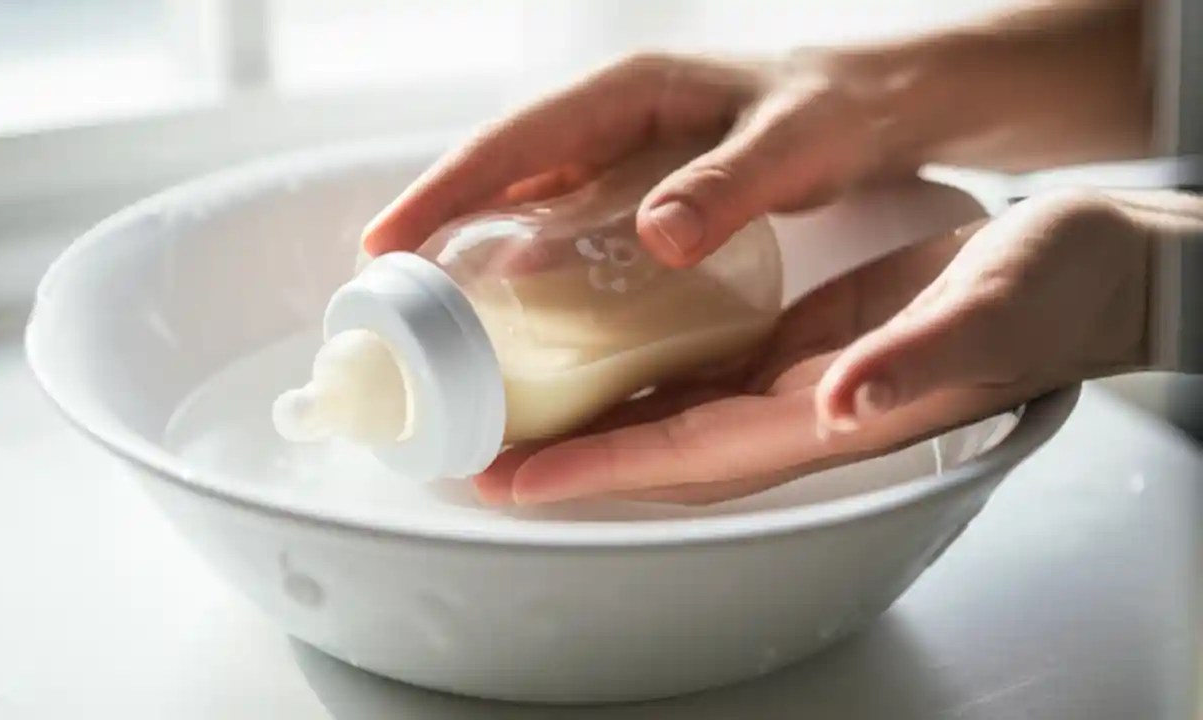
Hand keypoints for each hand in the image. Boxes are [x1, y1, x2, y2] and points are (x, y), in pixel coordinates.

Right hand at [362, 51, 910, 267]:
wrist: (886, 101)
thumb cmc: (843, 109)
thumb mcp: (795, 144)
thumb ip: (730, 186)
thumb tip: (655, 237)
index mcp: (629, 92)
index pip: (513, 141)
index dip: (442, 191)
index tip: (383, 243)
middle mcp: (613, 115)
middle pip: (500, 170)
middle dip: (438, 223)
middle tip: (385, 291)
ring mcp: (624, 147)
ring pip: (526, 196)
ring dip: (475, 244)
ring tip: (430, 309)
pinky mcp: (641, 180)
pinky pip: (564, 218)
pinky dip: (530, 256)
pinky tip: (518, 304)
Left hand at [474, 190, 1152, 505]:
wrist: (1079, 270)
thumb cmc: (1048, 291)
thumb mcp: (989, 312)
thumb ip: (916, 363)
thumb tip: (843, 404)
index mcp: (832, 415)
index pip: (690, 455)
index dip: (602, 473)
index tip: (519, 483)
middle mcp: (797, 411)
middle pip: (659, 449)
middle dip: (571, 460)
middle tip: (480, 457)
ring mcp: (793, 381)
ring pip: (672, 413)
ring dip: (593, 421)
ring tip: (515, 413)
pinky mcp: (797, 345)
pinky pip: (700, 370)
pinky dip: (640, 373)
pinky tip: (598, 356)